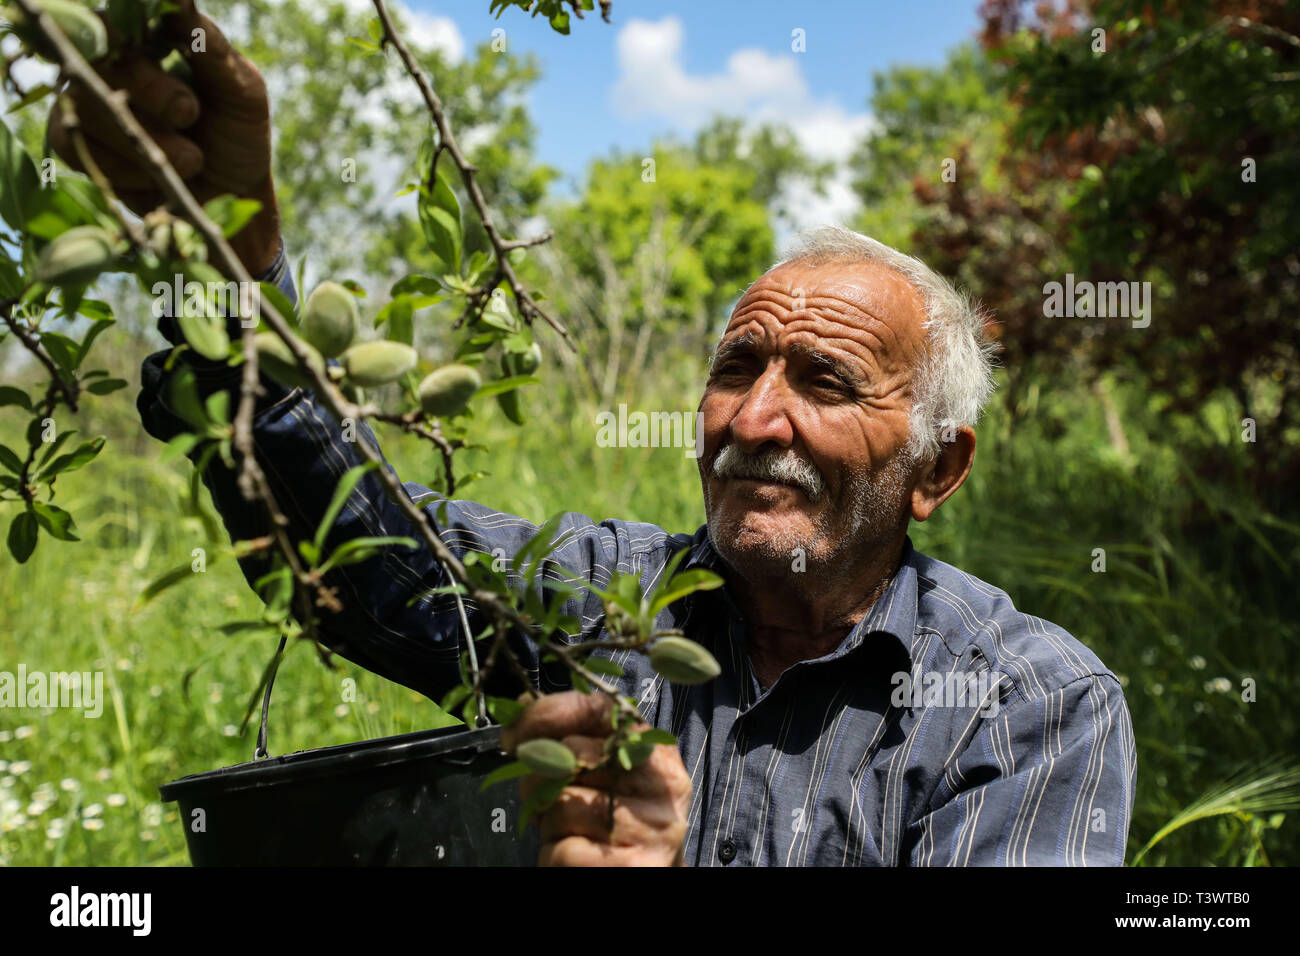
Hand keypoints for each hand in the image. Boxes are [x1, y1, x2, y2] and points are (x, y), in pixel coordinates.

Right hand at [45, 0, 280, 274]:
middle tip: (190, 113)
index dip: (133, 36)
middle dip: (148, 90)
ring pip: (85, 102)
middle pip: (98, 57)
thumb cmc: (238, 136)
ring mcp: (86, 100)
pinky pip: (78, 146)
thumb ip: (210, 47)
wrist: (232, 199)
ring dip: (143, 138)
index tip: (163, 61)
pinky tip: (161, 176)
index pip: (120, 18)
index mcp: (148, 38)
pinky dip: (126, 168)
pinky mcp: (75, 142)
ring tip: (193, 161)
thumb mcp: (242, 91)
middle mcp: (109, 63)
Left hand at [500, 691, 691, 866]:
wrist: (640, 872)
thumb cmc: (613, 822)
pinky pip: (562, 849)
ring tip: (573, 832)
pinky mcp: (629, 865)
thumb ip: (569, 736)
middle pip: (571, 755)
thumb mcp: (601, 773)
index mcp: (654, 751)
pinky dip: (554, 855)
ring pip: (562, 805)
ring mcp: (650, 827)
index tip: (512, 736)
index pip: (596, 708)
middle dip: (540, 779)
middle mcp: (660, 783)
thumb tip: (521, 704)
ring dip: (549, 823)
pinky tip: (577, 855)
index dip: (546, 714)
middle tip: (550, 800)